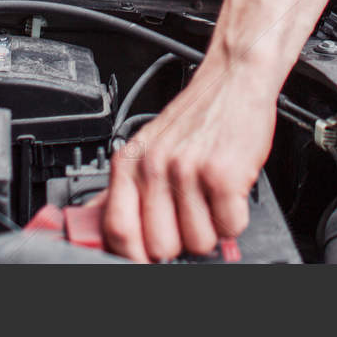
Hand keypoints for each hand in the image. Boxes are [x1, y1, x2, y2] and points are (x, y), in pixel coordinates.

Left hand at [97, 55, 279, 260]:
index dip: (132, 254)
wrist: (233, 78)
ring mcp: (187, 170)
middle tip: (191, 214)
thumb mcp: (149, 146)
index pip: (116, 229)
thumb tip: (101, 226)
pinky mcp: (223, 174)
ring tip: (212, 196)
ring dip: (212, 228)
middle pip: (159, 247)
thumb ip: (127, 189)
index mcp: (130, 162)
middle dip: (181, 241)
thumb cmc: (196, 115)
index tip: (146, 258)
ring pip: (198, 242)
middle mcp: (154, 165)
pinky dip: (235, 217)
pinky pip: (230, 227)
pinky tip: (230, 191)